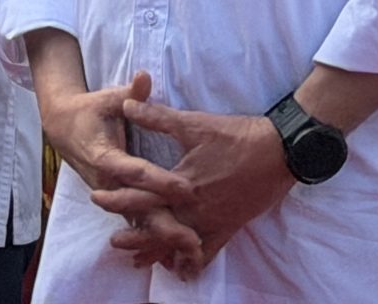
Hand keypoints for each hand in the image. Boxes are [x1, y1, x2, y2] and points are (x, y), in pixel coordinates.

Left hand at [95, 99, 294, 272]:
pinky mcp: (229, 227)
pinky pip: (208, 252)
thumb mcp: (196, 123)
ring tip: (138, 261)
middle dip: (134, 234)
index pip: (142, 195)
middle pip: (157, 227)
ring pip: (178, 244)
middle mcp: (194, 209)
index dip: (118, 197)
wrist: (280, 151)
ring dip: (157, 252)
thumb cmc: (238, 135)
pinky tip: (183, 272)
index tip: (97, 197)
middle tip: (114, 242)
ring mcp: (212, 222)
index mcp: (182, 183)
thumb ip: (158, 117)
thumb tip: (128, 105)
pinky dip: (193, 263)